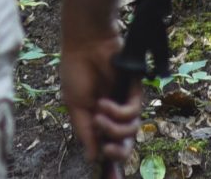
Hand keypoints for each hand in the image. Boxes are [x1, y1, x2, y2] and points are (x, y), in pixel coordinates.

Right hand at [61, 27, 141, 172]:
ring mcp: (125, 103)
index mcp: (99, 119)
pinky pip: (133, 114)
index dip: (111, 163)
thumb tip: (92, 158)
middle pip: (125, 145)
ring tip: (99, 114)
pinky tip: (105, 103)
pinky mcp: (135, 92)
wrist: (85, 45)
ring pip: (130, 132)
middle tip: (107, 149)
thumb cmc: (76, 71)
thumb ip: (85, 131)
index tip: (110, 178)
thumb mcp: (75, 106)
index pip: (109, 145)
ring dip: (113, 128)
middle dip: (117, 152)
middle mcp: (115, 114)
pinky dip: (118, 112)